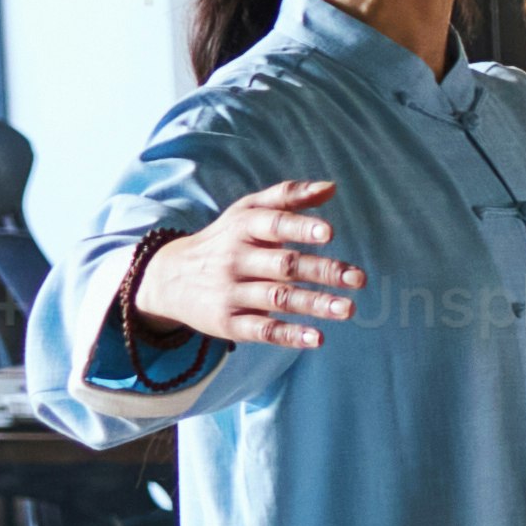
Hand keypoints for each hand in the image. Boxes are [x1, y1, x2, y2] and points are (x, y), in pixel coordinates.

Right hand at [129, 180, 357, 352]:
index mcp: (243, 229)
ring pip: (278, 298)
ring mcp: (231, 293)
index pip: (273, 225)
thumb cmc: (224, 240)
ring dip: (314, 304)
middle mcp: (236, 259)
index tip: (329, 233)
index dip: (300, 228)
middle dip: (323, 271)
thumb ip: (287, 197)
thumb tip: (331, 187)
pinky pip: (261, 330)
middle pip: (284, 265)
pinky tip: (318, 338)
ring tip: (349, 309)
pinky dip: (289, 335)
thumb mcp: (247, 212)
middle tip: (359, 278)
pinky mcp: (227, 323)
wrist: (167, 278)